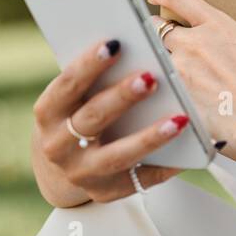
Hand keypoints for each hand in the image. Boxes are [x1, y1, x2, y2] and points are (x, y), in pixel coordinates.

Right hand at [31, 37, 189, 204]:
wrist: (62, 164)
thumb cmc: (77, 112)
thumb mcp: (74, 96)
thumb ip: (94, 76)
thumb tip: (131, 46)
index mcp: (48, 113)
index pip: (67, 84)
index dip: (90, 64)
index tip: (116, 43)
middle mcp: (58, 146)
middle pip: (93, 118)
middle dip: (123, 97)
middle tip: (151, 77)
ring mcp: (82, 173)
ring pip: (118, 155)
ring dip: (149, 137)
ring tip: (180, 118)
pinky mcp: (106, 192)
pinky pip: (141, 179)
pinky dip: (165, 165)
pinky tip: (187, 150)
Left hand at [146, 0, 235, 162]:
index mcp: (219, 26)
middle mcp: (195, 42)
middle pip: (158, 28)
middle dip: (156, 32)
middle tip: (160, 37)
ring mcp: (182, 68)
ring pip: (157, 58)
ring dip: (161, 63)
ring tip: (168, 74)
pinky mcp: (177, 94)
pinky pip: (163, 86)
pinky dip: (165, 89)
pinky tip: (171, 98)